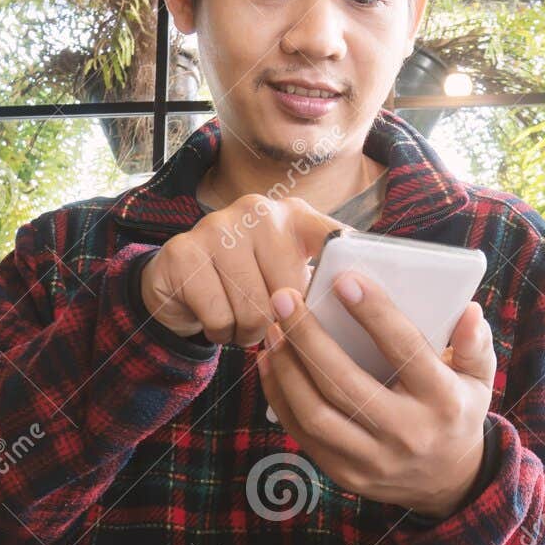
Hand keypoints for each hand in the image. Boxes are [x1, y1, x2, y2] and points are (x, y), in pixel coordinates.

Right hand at [138, 195, 343, 345]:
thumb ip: (319, 282)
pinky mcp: (185, 252)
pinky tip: (215, 318)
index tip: (356, 293)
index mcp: (293, 214)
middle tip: (266, 320)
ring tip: (240, 320)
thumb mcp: (287, 274)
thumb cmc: (248, 283)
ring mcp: (217, 227)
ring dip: (248, 332)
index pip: (332, 237)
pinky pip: (219, 317)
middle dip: (280, 323)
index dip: (345, 269)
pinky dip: (220, 332)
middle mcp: (258, 211)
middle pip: (289, 292)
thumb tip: (363, 306)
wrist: (181, 283)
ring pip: (253, 309)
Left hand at [257, 270, 496, 518]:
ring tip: (275, 329)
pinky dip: (281, 396)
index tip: (343, 280)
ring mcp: (373, 460)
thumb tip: (469, 311)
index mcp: (442, 401)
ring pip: (315, 413)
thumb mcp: (479, 378)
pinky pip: (303, 434)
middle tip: (285, 299)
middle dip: (308, 338)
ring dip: (287, 368)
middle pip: (345, 383)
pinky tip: (273, 362)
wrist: (449, 481)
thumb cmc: (456, 412)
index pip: (405, 350)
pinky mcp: (346, 475)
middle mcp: (407, 434)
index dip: (373, 313)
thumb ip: (475, 343)